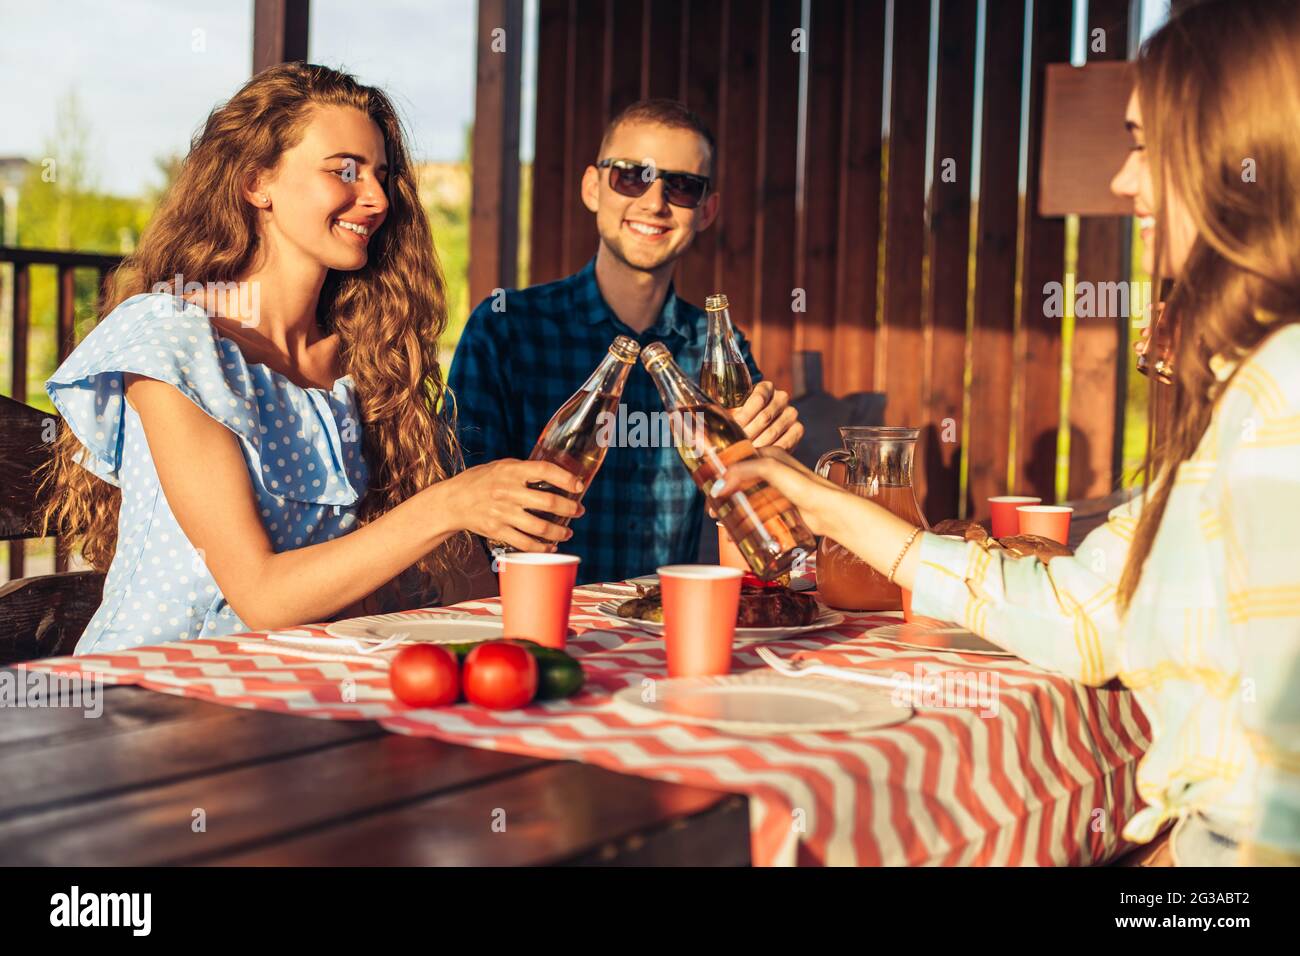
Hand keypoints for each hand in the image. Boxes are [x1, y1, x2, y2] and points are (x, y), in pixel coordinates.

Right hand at [439, 458, 584, 551]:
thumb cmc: (481, 480)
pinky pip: (525, 543)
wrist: (454, 501)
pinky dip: (541, 547)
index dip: (565, 478)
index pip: (544, 470)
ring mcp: (502, 513)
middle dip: (569, 508)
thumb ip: (525, 470)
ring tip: (568, 532)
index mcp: (511, 471)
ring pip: (539, 527)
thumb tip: (557, 475)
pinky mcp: (497, 531)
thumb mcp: (502, 466)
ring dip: (559, 531)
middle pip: (547, 502)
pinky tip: (550, 546)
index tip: (578, 486)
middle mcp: (507, 491)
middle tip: (579, 510)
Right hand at [711, 447, 841, 535]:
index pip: (738, 460)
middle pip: (740, 482)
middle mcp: (771, 471)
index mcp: (769, 455)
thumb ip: (746, 470)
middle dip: (724, 496)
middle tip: (713, 509)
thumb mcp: (772, 469)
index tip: (709, 486)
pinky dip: (744, 521)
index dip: (722, 472)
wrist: (829, 513)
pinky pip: (757, 513)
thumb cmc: (807, 487)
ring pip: (746, 499)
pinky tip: (737, 532)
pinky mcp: (779, 508)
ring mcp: (775, 491)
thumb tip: (721, 483)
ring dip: (732, 511)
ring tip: (723, 523)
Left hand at [730, 381, 803, 450]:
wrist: (759, 434)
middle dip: (749, 433)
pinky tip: (760, 455)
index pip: (758, 398)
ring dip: (757, 443)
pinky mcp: (798, 429)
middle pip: (765, 416)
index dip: (744, 415)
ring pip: (773, 431)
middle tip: (737, 445)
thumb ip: (726, 412)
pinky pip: (786, 441)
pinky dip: (771, 450)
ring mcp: (791, 413)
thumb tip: (712, 414)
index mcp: (765, 388)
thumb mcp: (733, 412)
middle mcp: (781, 397)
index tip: (734, 427)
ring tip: (745, 452)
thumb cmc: (742, 421)